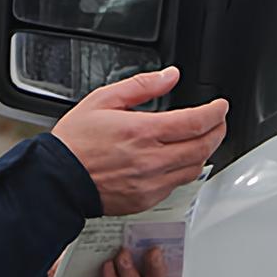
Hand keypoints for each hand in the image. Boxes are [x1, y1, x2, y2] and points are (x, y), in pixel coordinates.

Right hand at [51, 66, 227, 216]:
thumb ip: (142, 86)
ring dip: (205, 152)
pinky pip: (177, 185)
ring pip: (194, 168)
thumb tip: (169, 76)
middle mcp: (150, 160)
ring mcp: (150, 183)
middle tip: (218, 121)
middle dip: (218, 131)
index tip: (220, 106)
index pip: (195, 122)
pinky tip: (178, 160)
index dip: (215, 112)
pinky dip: (184, 170)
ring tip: (202, 139)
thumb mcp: (103, 99)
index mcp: (142, 131)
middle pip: (203, 147)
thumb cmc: (75, 142)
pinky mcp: (146, 199)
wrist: (57, 180)